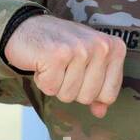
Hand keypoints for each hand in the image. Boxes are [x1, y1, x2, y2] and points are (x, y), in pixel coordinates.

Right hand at [2, 14, 126, 117]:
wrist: (25, 26)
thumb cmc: (58, 45)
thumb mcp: (86, 62)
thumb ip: (98, 87)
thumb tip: (101, 113)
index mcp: (114, 48)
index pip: (109, 94)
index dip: (89, 91)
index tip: (79, 72)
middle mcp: (101, 46)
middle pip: (88, 97)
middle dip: (70, 88)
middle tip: (63, 66)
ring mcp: (79, 50)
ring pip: (68, 95)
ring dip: (55, 84)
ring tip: (52, 63)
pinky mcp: (57, 55)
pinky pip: (51, 88)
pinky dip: (42, 80)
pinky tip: (42, 62)